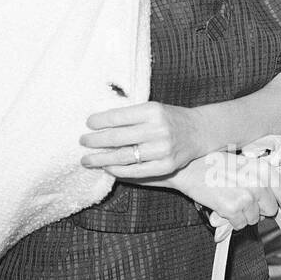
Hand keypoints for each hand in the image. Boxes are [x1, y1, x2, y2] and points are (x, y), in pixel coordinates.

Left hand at [80, 100, 206, 178]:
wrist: (198, 131)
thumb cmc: (169, 118)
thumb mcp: (152, 108)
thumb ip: (130, 115)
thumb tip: (98, 123)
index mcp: (152, 110)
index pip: (119, 116)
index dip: (100, 121)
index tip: (88, 123)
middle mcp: (158, 129)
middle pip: (118, 137)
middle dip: (95, 140)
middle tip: (82, 142)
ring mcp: (163, 149)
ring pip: (124, 156)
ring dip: (102, 159)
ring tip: (87, 159)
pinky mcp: (167, 166)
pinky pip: (136, 171)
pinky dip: (118, 170)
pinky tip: (107, 168)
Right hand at [172, 150, 280, 229]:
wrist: (187, 167)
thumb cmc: (212, 163)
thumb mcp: (242, 163)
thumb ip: (261, 178)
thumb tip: (277, 199)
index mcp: (263, 169)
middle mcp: (258, 183)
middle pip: (271, 210)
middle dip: (260, 209)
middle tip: (244, 201)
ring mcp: (246, 197)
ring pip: (254, 219)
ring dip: (243, 214)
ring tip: (229, 199)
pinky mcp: (233, 209)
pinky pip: (240, 224)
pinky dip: (231, 220)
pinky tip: (222, 205)